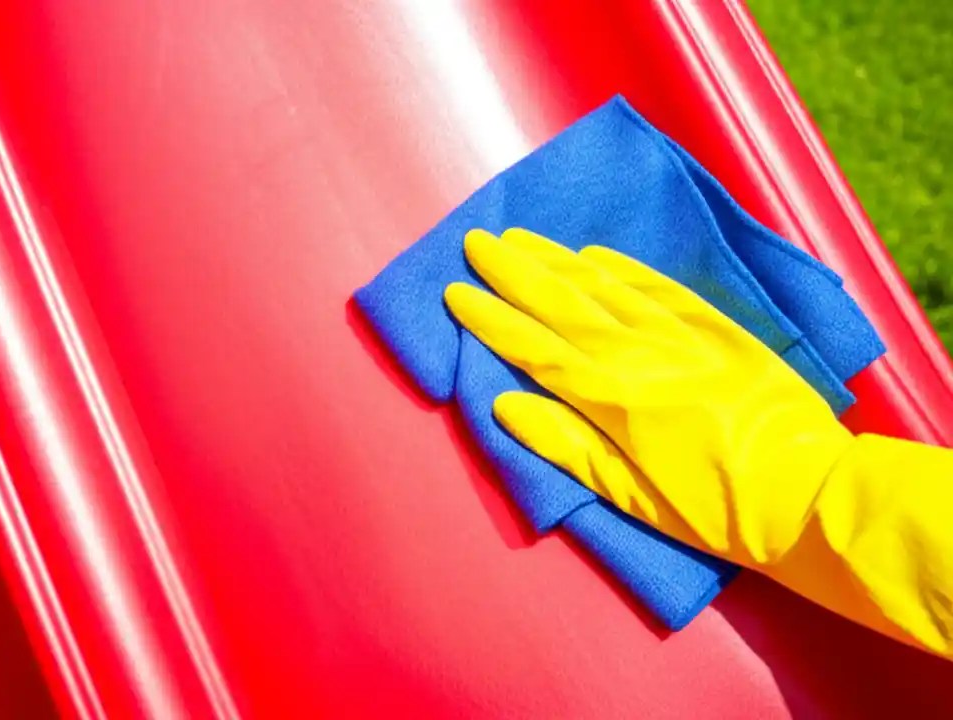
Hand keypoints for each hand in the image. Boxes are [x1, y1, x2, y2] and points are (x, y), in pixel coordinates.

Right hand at [444, 228, 852, 568]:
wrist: (807, 493)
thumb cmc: (712, 511)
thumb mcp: (631, 497)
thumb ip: (565, 447)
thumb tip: (505, 406)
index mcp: (612, 400)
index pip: (534, 349)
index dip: (491, 320)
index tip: (456, 293)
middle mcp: (639, 354)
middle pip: (562, 302)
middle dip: (514, 271)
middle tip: (477, 242)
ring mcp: (679, 335)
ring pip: (603, 285)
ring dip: (556, 260)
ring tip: (520, 239)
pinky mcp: (715, 328)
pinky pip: (656, 285)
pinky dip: (620, 267)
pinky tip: (593, 253)